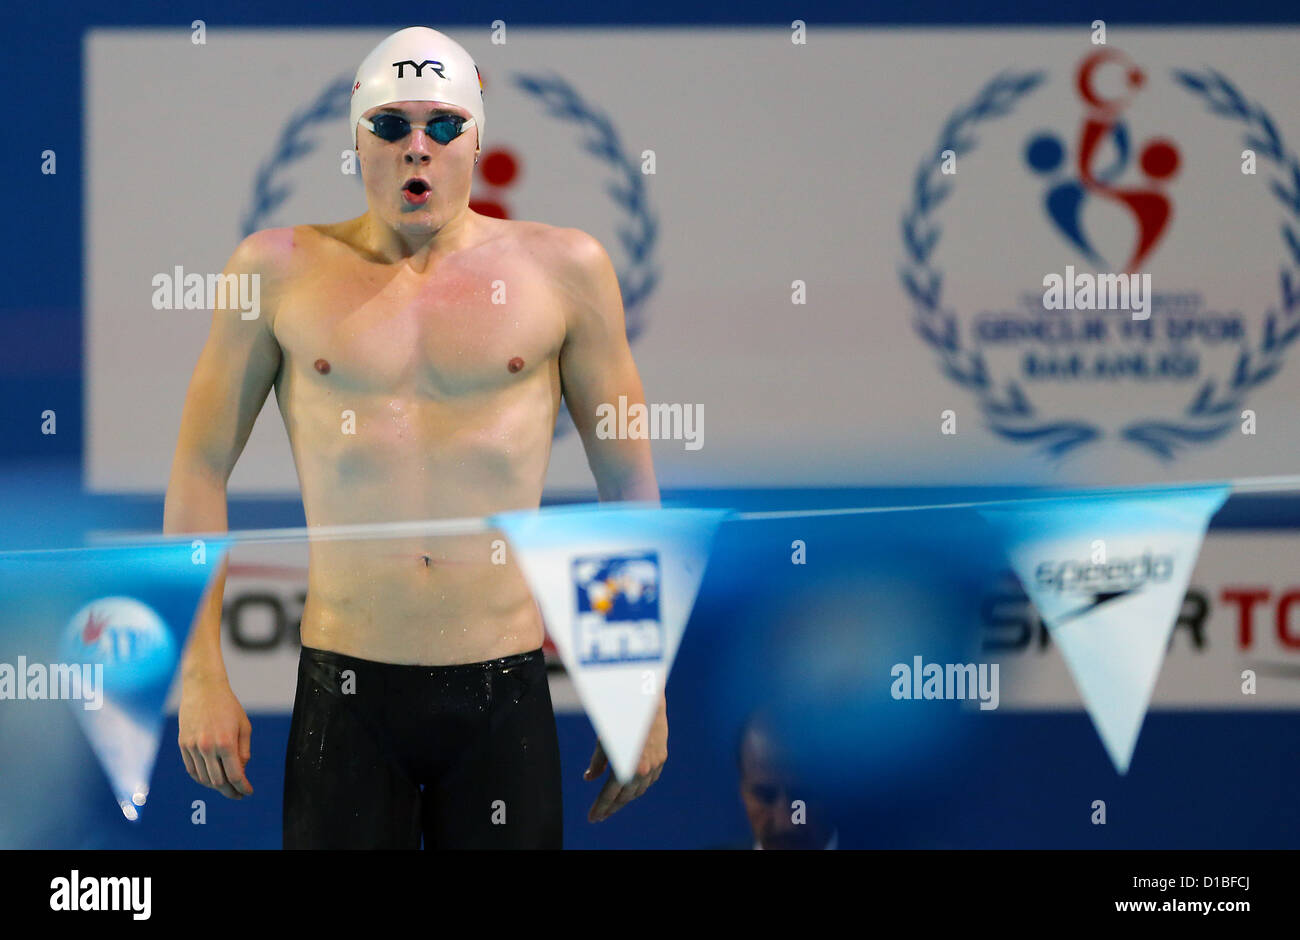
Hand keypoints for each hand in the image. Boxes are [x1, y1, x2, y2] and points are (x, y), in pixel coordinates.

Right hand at [178, 673, 253, 799]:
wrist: (203, 689)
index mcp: (226, 742)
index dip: (243, 787)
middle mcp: (207, 747)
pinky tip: (210, 779)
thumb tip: (241, 771)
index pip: (235, 775)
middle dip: (230, 791)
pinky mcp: (183, 745)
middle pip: (218, 781)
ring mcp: (193, 747)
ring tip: (226, 787)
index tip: (248, 792)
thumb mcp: (244, 726)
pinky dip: (201, 778)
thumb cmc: (228, 706)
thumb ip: (243, 751)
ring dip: (216, 786)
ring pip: (204, 778)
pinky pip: (191, 770)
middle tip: (239, 794)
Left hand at [585, 695, 665, 821]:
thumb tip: (589, 779)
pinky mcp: (662, 757)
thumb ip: (596, 763)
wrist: (646, 701)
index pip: (609, 795)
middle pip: (625, 797)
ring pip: (640, 790)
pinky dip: (640, 786)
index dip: (600, 808)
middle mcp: (642, 770)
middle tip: (601, 815)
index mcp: (625, 768)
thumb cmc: (619, 719)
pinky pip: (651, 779)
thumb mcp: (603, 742)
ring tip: (615, 803)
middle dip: (612, 807)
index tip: (592, 818)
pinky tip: (633, 788)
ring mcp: (655, 764)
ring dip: (626, 798)